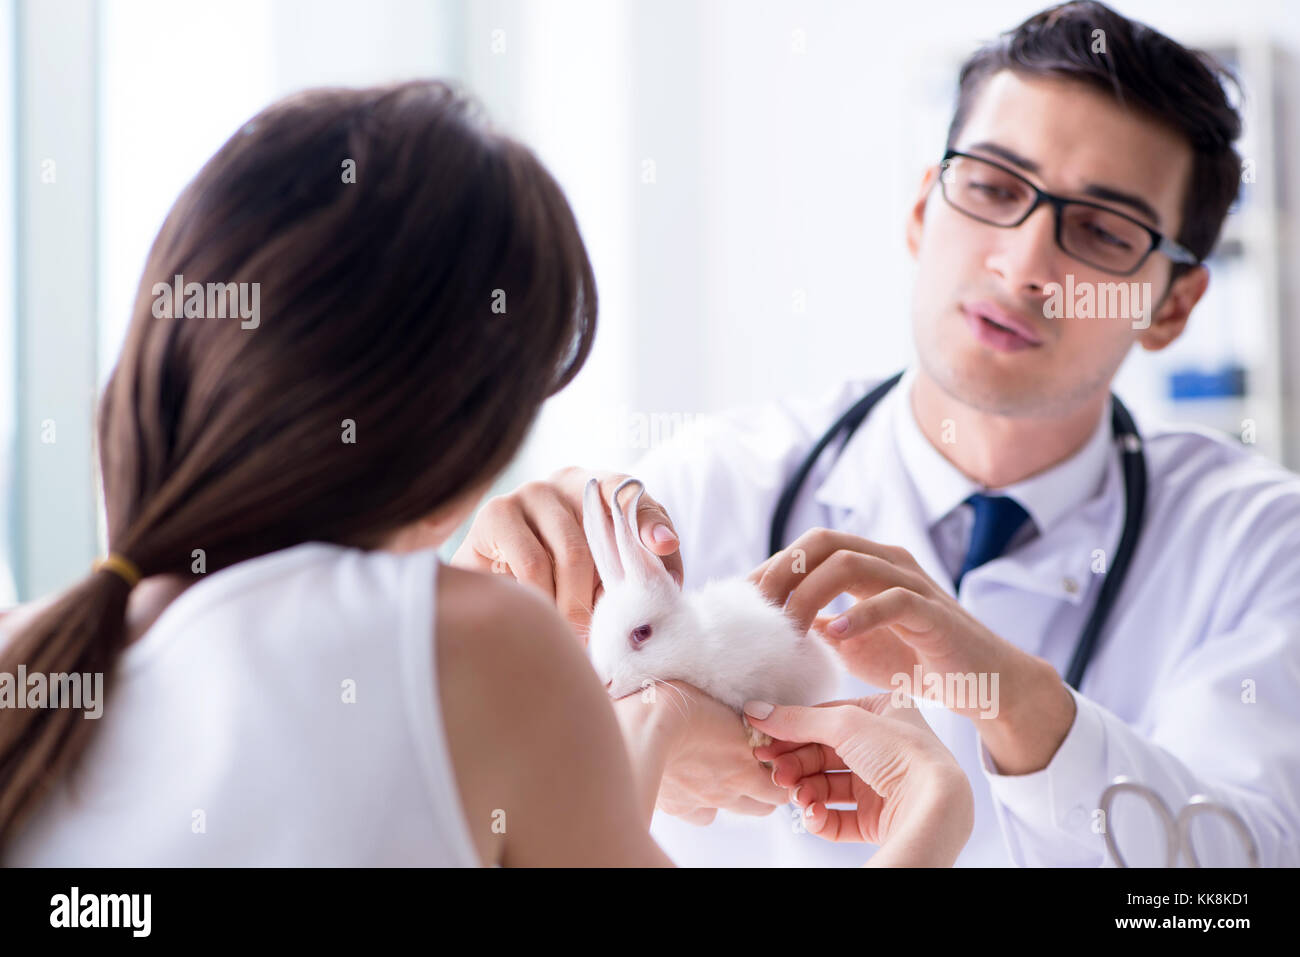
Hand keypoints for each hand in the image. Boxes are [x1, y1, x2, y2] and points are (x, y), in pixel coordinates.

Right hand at [450, 466, 683, 641]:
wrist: (496, 588)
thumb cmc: (570, 579)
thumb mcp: (613, 570)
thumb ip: (644, 565)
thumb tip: (669, 572)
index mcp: (600, 487)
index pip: (628, 492)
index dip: (647, 521)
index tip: (664, 546)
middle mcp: (564, 483)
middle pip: (599, 539)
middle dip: (600, 598)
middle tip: (602, 635)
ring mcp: (526, 494)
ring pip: (564, 556)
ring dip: (571, 606)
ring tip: (573, 634)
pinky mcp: (494, 515)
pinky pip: (529, 565)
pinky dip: (542, 599)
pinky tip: (542, 617)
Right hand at [611, 680, 786, 824]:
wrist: (642, 728)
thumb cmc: (680, 704)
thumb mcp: (723, 701)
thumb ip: (743, 716)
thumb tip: (756, 710)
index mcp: (746, 763)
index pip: (780, 786)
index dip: (780, 773)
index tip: (771, 757)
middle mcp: (729, 788)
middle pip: (763, 806)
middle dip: (761, 789)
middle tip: (750, 765)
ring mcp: (702, 801)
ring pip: (728, 812)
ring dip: (730, 798)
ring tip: (717, 773)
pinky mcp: (675, 807)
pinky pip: (696, 814)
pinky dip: (696, 803)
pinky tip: (687, 782)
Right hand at [745, 694, 973, 865]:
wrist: (935, 807)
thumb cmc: (901, 753)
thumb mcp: (844, 723)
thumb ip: (796, 719)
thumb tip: (754, 711)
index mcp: (885, 713)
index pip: (826, 718)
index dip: (793, 730)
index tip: (764, 741)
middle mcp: (884, 748)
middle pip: (823, 754)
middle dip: (796, 764)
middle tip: (775, 773)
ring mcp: (882, 785)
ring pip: (827, 787)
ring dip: (805, 791)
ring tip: (797, 796)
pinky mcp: (879, 819)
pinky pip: (838, 817)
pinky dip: (820, 817)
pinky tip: (812, 815)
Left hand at [748, 528, 1074, 773]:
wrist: (981, 682)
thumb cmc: (915, 659)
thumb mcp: (852, 642)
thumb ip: (816, 624)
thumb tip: (771, 623)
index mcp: (867, 562)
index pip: (808, 548)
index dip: (771, 569)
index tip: (742, 604)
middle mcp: (887, 560)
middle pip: (822, 542)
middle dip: (783, 573)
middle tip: (757, 613)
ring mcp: (912, 581)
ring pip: (849, 563)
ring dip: (810, 594)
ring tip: (788, 630)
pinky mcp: (933, 611)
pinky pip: (892, 599)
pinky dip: (858, 614)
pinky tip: (832, 636)